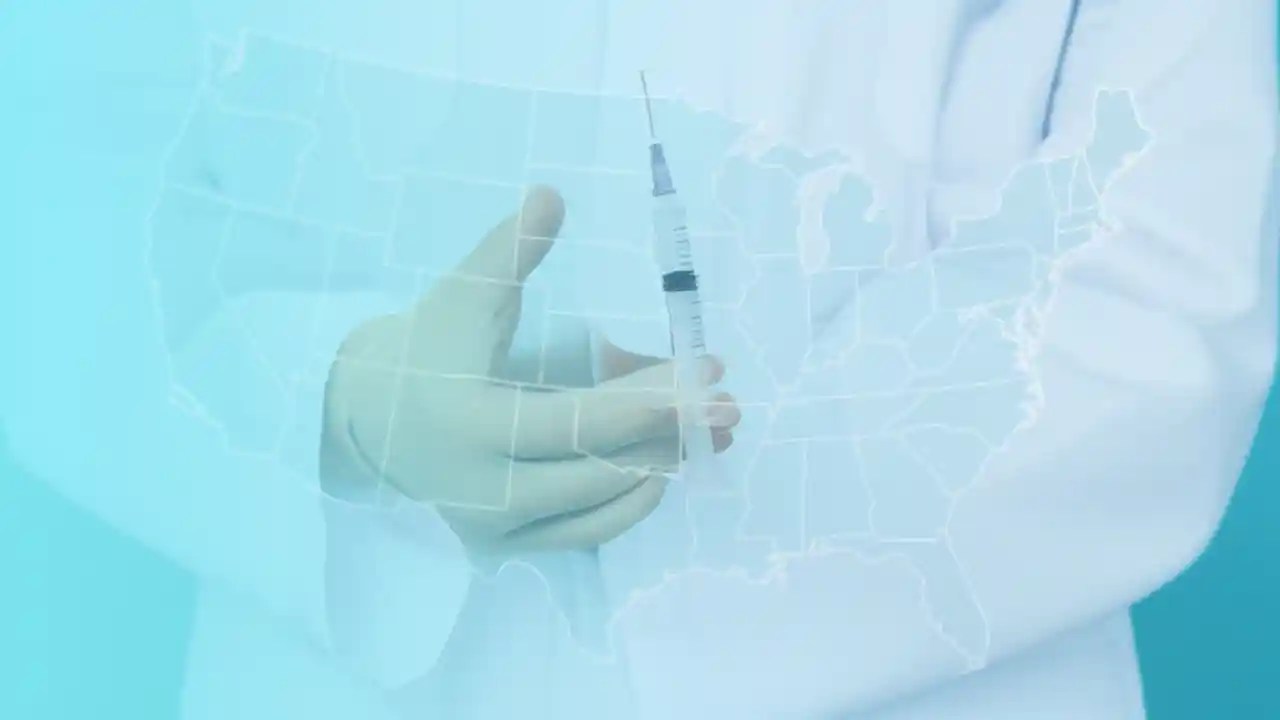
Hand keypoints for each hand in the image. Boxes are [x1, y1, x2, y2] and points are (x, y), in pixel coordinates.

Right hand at [321, 187, 738, 554]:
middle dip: (671, 433)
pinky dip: (627, 505)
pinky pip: (582, 534)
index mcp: (471, 423)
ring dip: (660, 468)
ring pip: (597, 505)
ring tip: (712, 435)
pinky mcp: (504, 544)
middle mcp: (483, 488)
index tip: (707, 371)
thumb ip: (509, 252)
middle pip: (598, 466)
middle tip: (729, 406)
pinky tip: (663, 470)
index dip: (650, 398)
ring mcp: (494, 525)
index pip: (578, 421)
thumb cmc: (428, 344)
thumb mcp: (463, 295)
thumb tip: (553, 195)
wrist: (371, 414)